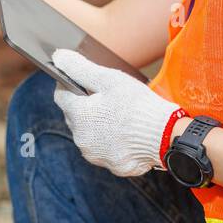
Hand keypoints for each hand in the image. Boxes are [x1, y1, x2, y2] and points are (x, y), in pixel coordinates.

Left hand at [50, 48, 179, 176]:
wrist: (164, 135)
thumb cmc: (137, 105)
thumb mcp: (108, 79)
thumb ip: (80, 68)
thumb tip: (58, 57)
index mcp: (78, 115)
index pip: (61, 95)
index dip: (69, 83)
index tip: (83, 79)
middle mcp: (81, 138)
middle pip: (74, 115)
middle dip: (85, 104)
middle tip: (107, 96)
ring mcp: (95, 154)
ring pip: (88, 133)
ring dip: (97, 123)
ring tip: (118, 115)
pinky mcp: (110, 164)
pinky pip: (104, 148)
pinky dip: (110, 139)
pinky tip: (125, 131)